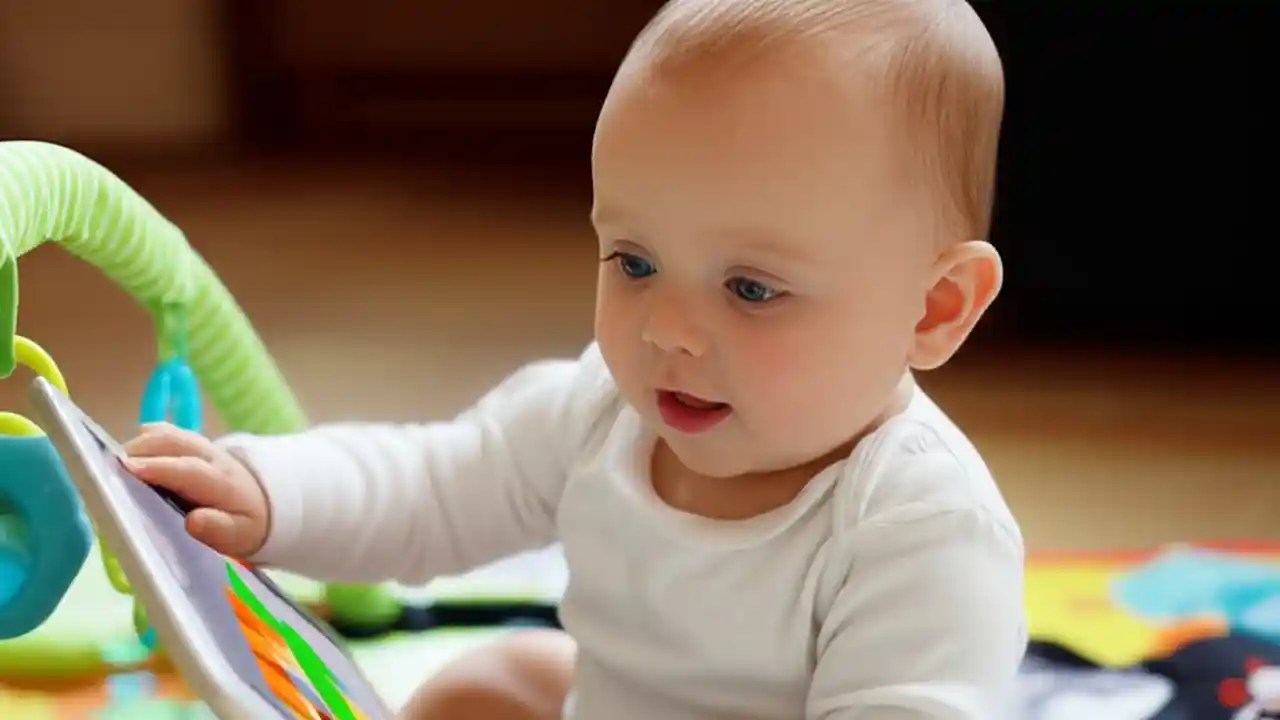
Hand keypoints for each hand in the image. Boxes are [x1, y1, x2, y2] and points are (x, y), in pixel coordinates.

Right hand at [122, 423, 269, 558]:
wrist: (262, 505)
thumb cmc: (242, 525)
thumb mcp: (238, 536)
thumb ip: (218, 529)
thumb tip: (193, 521)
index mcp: (222, 482)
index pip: (189, 469)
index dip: (159, 468)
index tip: (129, 470)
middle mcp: (211, 457)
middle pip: (175, 443)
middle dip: (141, 451)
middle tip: (109, 467)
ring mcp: (200, 446)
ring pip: (169, 434)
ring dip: (139, 444)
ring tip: (112, 462)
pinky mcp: (190, 444)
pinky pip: (166, 433)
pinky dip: (145, 439)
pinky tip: (127, 452)